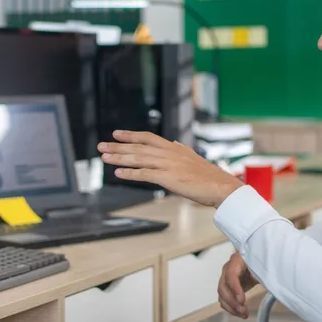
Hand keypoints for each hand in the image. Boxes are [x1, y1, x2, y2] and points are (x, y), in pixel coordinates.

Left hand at [98, 130, 243, 207]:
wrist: (220, 187)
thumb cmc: (209, 176)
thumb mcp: (193, 157)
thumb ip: (181, 150)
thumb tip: (175, 143)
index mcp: (174, 147)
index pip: (148, 137)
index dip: (131, 135)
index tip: (116, 134)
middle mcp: (169, 153)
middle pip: (138, 147)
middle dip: (118, 146)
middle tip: (101, 146)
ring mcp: (168, 164)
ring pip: (138, 158)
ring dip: (119, 158)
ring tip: (104, 158)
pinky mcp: (168, 178)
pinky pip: (144, 174)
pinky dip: (130, 173)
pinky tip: (118, 173)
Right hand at [218, 252, 257, 318]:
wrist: (258, 261)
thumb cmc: (260, 261)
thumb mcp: (263, 265)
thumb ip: (262, 272)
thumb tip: (264, 281)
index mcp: (236, 260)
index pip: (231, 274)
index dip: (235, 288)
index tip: (242, 300)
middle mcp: (228, 269)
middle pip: (223, 287)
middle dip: (232, 301)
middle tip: (243, 310)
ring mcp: (226, 278)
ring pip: (222, 295)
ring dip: (231, 307)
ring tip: (244, 314)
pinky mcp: (228, 288)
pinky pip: (224, 300)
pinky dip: (231, 308)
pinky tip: (240, 313)